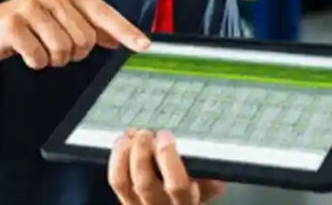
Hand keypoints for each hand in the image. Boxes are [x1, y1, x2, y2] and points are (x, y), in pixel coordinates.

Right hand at [0, 0, 150, 69]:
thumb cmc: (32, 25)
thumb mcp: (63, 20)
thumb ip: (92, 26)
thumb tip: (120, 38)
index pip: (104, 14)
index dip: (125, 31)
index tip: (144, 46)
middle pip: (84, 40)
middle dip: (73, 53)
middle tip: (56, 46)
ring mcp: (31, 6)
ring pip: (63, 50)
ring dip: (53, 59)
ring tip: (41, 47)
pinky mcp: (12, 23)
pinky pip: (38, 57)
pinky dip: (35, 62)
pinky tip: (25, 51)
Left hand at [109, 130, 224, 204]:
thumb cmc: (185, 201)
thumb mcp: (201, 196)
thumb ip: (206, 187)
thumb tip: (216, 180)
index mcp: (184, 204)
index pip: (177, 185)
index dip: (168, 159)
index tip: (166, 137)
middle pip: (145, 182)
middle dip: (142, 154)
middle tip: (145, 133)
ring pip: (123, 181)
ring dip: (125, 154)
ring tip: (131, 135)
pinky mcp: (124, 200)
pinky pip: (116, 180)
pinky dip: (116, 158)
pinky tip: (123, 142)